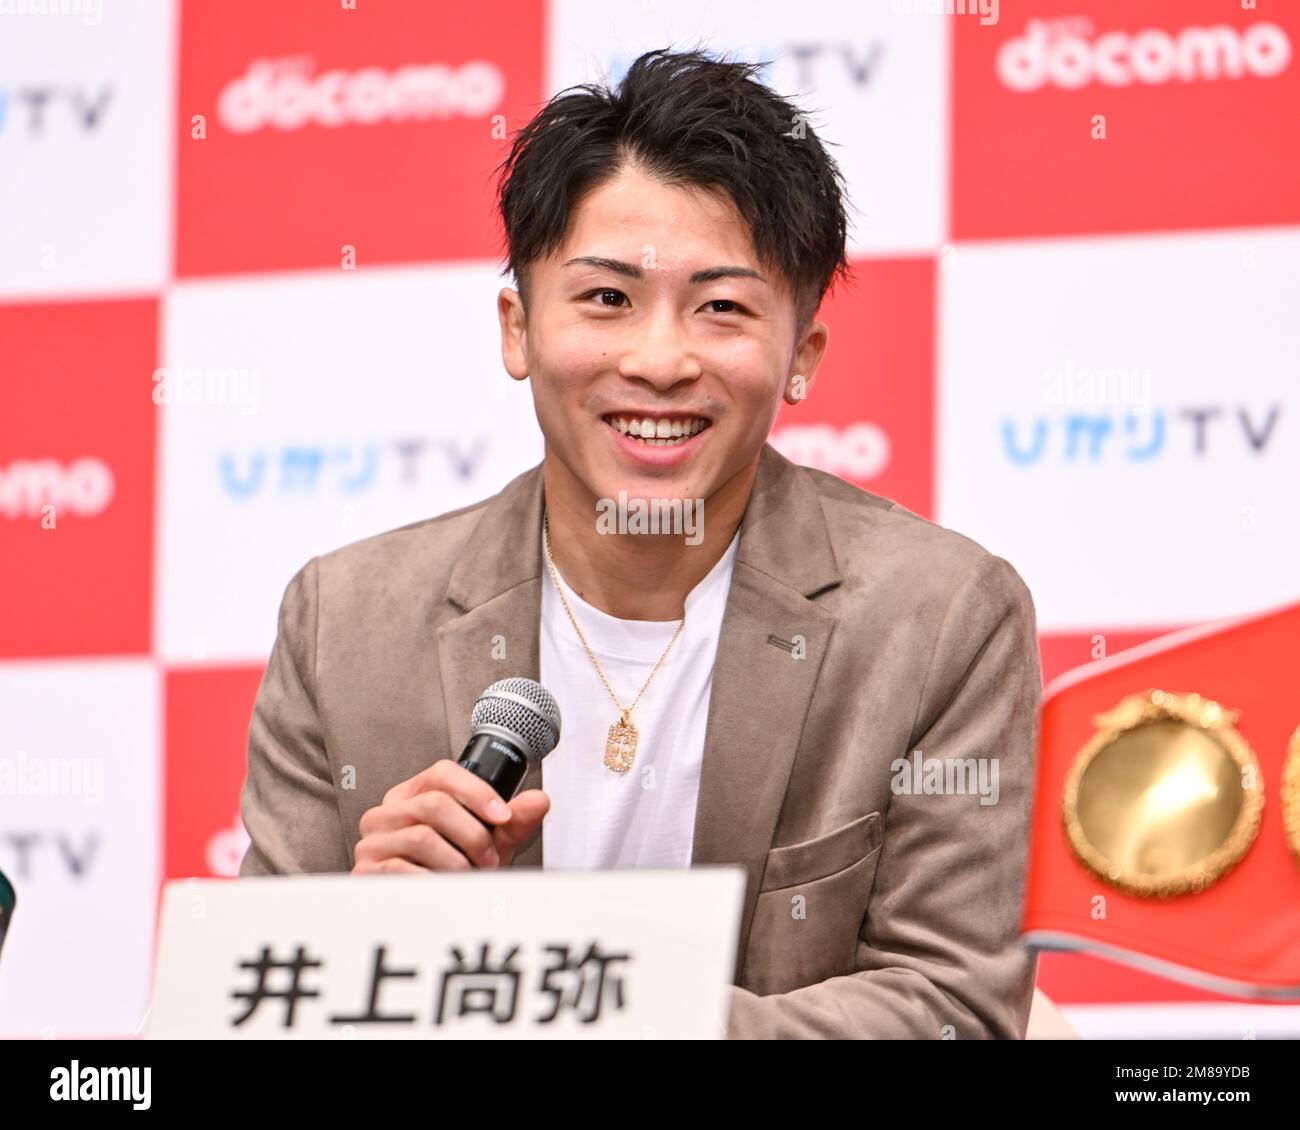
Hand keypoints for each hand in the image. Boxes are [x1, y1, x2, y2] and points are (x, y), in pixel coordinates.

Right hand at [351, 759, 549, 874]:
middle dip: (473, 834)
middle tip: (490, 860)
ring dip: (457, 862)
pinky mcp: (366, 870)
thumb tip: (539, 800)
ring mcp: (373, 840)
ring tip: (469, 876)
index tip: (504, 816)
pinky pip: (402, 869)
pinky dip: (433, 879)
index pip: (442, 773)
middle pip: (435, 804)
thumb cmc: (454, 871)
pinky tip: (444, 887)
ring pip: (422, 836)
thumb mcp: (489, 843)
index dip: (477, 792)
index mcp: (414, 795)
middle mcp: (388, 812)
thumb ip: (514, 822)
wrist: (426, 916)